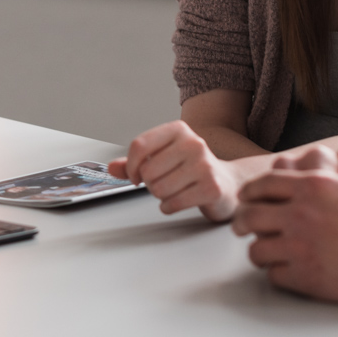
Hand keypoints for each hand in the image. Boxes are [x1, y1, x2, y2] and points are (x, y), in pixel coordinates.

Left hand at [109, 120, 239, 221]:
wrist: (227, 182)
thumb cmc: (190, 169)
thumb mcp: (162, 158)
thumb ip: (134, 162)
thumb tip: (110, 168)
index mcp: (178, 129)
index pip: (139, 145)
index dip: (130, 166)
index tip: (134, 176)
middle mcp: (193, 143)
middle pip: (148, 171)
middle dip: (149, 184)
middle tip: (161, 183)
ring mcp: (204, 165)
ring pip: (159, 189)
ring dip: (160, 196)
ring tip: (173, 190)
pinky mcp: (211, 187)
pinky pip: (173, 203)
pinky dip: (169, 207)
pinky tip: (178, 201)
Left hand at [231, 145, 337, 304]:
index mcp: (313, 186)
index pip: (263, 184)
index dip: (249, 192)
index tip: (246, 199)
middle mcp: (301, 214)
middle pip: (250, 216)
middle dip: (243, 222)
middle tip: (244, 228)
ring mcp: (301, 247)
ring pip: (257, 249)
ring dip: (260, 251)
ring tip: (269, 254)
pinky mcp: (307, 277)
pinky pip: (274, 276)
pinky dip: (278, 275)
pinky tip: (288, 273)